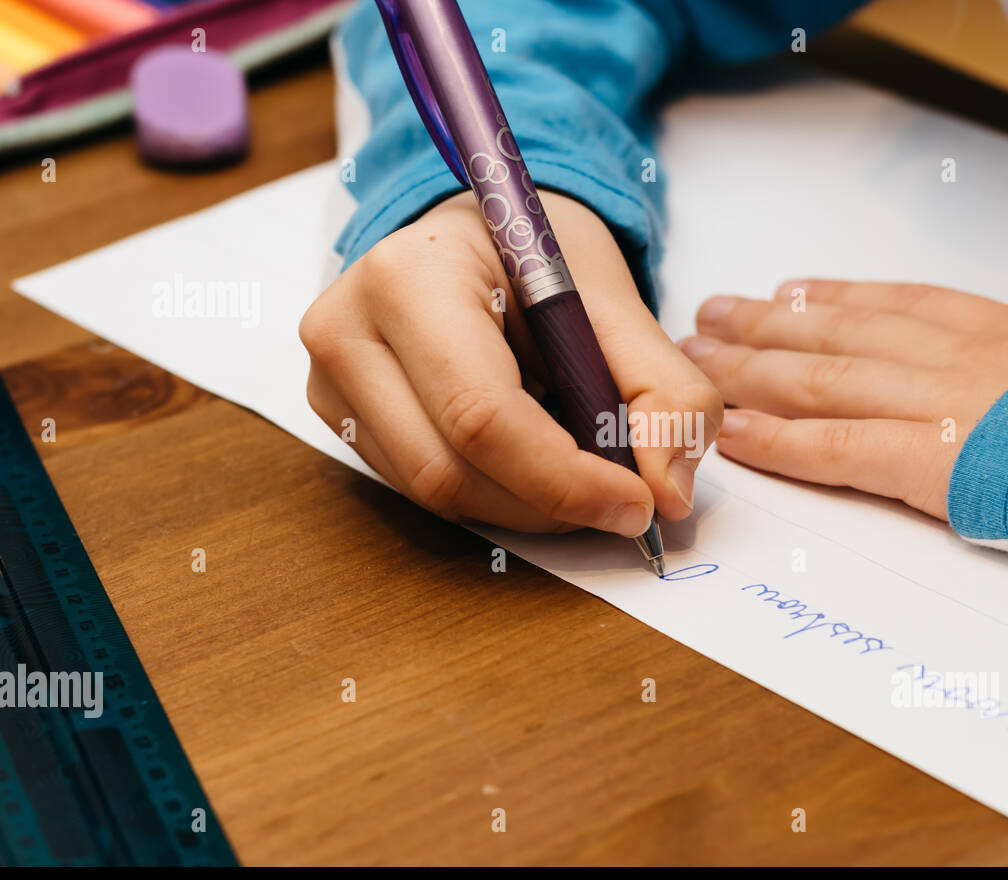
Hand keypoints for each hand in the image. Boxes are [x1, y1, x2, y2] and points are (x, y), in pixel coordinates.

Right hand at [300, 190, 720, 533]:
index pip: (482, 414)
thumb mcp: (618, 303)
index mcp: (411, 278)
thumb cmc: (541, 257)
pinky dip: (492, 492)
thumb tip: (668, 494)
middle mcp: (347, 327)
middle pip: (452, 471)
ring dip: (524, 504)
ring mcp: (328, 377)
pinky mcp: (336, 415)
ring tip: (576, 464)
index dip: (566, 479)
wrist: (480, 234)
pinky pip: (420, 489)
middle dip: (552, 502)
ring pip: (435, 494)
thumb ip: (664, 392)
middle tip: (621, 497)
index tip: (637, 506)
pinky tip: (526, 455)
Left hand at [679, 260, 1007, 520]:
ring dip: (748, 371)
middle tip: (709, 317)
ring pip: (818, 381)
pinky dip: (775, 442)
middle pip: (836, 334)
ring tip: (696, 361)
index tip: (787, 290)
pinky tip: (728, 434)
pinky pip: (832, 450)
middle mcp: (951, 355)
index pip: (897, 304)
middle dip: (765, 326)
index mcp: (1002, 327)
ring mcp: (933, 405)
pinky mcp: (927, 464)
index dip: (833, 297)